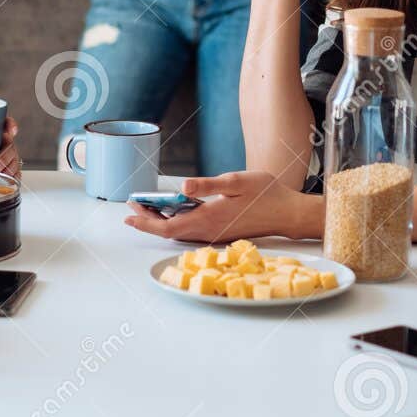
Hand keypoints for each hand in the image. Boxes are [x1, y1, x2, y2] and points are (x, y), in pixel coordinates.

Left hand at [0, 116, 20, 176]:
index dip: (10, 125)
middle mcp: (1, 142)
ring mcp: (6, 156)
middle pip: (9, 145)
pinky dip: (13, 178)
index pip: (5, 123)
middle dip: (4, 155)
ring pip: (13, 160)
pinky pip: (15, 173)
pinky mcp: (8, 169)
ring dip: (8, 168)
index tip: (9, 131)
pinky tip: (8, 183)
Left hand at [124, 170, 320, 242]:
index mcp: (209, 218)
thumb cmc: (265, 194)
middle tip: (133, 207)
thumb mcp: (235, 182)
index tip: (129, 215)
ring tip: (148, 208)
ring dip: (162, 222)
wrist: (287, 213)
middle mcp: (209, 231)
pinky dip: (177, 222)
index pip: (168, 227)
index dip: (146, 223)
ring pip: (180, 232)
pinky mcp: (221, 233)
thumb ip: (207, 185)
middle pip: (170, 232)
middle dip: (149, 221)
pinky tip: (176, 211)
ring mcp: (215, 234)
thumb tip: (182, 187)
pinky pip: (191, 231)